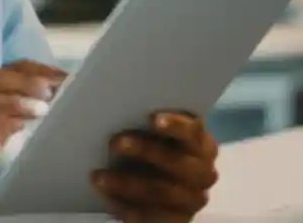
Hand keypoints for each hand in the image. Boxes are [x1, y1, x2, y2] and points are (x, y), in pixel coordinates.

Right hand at [0, 59, 67, 214]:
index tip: (67, 79)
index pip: (14, 69)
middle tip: (68, 82)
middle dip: (41, 72)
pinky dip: (15, 104)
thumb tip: (33, 110)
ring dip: (28, 84)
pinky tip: (36, 111)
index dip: (42, 71)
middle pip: (10, 68)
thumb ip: (8, 121)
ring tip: (52, 93)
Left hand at [91, 111, 219, 222]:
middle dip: (146, 151)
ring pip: (162, 192)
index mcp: (201, 143)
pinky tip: (107, 199)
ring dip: (128, 183)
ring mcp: (191, 200)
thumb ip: (137, 112)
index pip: (193, 132)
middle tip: (115, 142)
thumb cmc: (147, 143)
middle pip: (178, 163)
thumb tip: (100, 92)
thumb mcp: (146, 127)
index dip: (175, 126)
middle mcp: (203, 172)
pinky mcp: (176, 221)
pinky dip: (127, 208)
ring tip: (98, 176)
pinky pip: (153, 218)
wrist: (149, 180)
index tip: (152, 119)